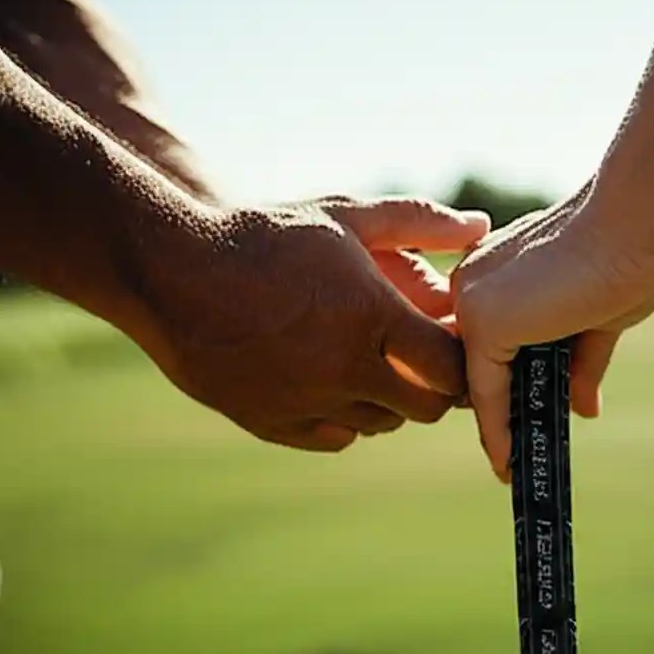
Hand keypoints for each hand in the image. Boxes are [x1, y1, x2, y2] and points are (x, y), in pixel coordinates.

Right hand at [132, 196, 488, 450]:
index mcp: (369, 316)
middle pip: (425, 407)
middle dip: (433, 385)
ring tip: (374, 361)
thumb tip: (481, 226)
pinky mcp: (272, 424)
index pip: (450, 366)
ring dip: (389, 399)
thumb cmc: (267, 235)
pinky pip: (336, 438)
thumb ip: (419, 221)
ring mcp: (305, 402)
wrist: (173, 269)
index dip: (460, 357)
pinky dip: (346, 417)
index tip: (451, 340)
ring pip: (382, 424)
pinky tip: (335, 382)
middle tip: (423, 359)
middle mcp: (342, 368)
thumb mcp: (345, 215)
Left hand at [450, 191, 653, 480]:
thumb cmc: (629, 256)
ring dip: (499, 426)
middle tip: (512, 455)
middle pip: (480, 362)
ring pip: (481, 380)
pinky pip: (487, 392)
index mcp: (496, 270)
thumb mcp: (597, 318)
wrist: (635, 225)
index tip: (516, 418)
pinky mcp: (484, 323)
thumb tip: (584, 409)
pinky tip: (508, 462)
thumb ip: (580, 362)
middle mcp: (473, 281)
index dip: (505, 382)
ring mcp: (473, 301)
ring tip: (512, 469)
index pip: (490, 339)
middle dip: (500, 408)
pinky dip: (497, 430)